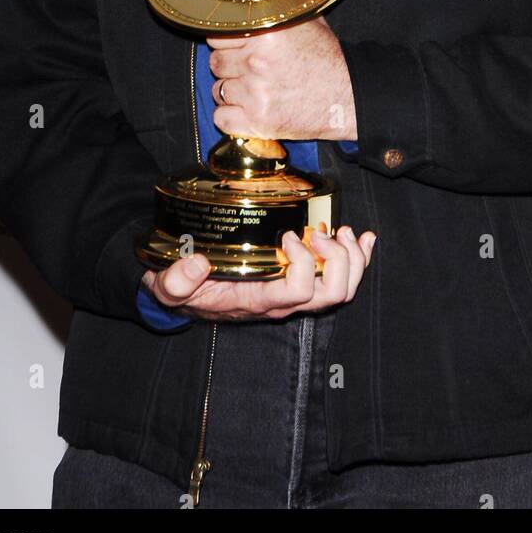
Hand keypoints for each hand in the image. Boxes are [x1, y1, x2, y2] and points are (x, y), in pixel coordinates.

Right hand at [140, 225, 375, 321]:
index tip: (291, 236)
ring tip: (343, 230)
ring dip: (352, 259)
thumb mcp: (169, 286)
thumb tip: (196, 265)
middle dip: (337, 260)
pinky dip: (358, 258)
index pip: (297, 293)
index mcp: (258, 300)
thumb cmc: (184, 288)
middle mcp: (284, 302)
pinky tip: (362, 238)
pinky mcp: (301, 281)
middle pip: (332, 294)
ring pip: (343, 289)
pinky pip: (341, 279)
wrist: (187, 293)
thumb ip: (176, 281)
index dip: (303, 264)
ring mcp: (296, 294)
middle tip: (322, 231)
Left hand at [207, 15, 356, 143]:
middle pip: (215, 63)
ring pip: (217, 91)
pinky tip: (246, 109)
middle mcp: (256, 62)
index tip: (236, 47)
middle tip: (247, 69)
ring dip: (230, 91)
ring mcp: (255, 94)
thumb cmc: (327, 59)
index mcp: (265, 33)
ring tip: (251, 89)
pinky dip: (230, 116)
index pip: (218, 35)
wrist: (349, 96)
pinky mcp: (258, 121)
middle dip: (229, 65)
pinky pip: (221, 118)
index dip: (227, 41)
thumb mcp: (305, 23)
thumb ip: (274, 12)